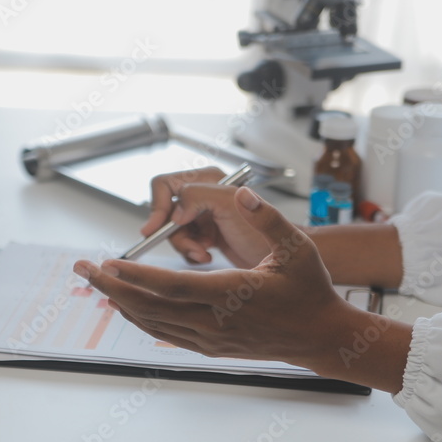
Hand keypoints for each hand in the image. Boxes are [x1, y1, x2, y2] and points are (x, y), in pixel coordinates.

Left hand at [76, 188, 411, 392]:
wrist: (320, 336)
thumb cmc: (310, 291)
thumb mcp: (297, 248)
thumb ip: (269, 218)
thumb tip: (246, 193)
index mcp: (231, 295)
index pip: (171, 286)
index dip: (135, 276)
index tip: (108, 264)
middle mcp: (215, 321)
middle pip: (150, 306)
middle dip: (112, 287)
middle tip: (83, 270)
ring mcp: (211, 338)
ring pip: (153, 323)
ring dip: (121, 303)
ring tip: (98, 284)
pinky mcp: (211, 347)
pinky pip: (166, 334)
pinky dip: (141, 319)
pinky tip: (127, 308)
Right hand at [144, 167, 271, 268]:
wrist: (284, 261)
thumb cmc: (267, 233)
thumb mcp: (232, 205)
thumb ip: (198, 197)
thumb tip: (173, 212)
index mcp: (208, 180)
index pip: (165, 185)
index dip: (158, 207)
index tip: (156, 229)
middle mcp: (203, 196)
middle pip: (166, 212)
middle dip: (175, 233)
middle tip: (193, 247)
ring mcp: (204, 217)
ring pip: (173, 232)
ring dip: (186, 247)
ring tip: (205, 255)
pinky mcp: (206, 236)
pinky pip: (184, 244)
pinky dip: (192, 253)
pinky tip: (208, 257)